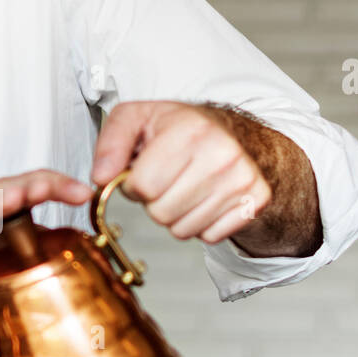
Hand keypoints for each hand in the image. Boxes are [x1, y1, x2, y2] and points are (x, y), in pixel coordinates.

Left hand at [91, 100, 270, 244]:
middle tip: (167, 179)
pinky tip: (204, 199)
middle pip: (161, 212)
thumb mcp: (135, 119)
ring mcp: (243, 178)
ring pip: (184, 230)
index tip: (145, 170)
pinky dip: (201, 225)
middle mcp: (222, 153)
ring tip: (184, 188)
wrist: (232, 133)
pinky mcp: (257, 199)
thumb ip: (110, 144)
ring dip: (176, 216)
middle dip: (154, 201)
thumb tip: (101, 177)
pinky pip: (210, 237)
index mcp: (189, 130)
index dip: (134, 184)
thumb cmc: (178, 128)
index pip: (142, 186)